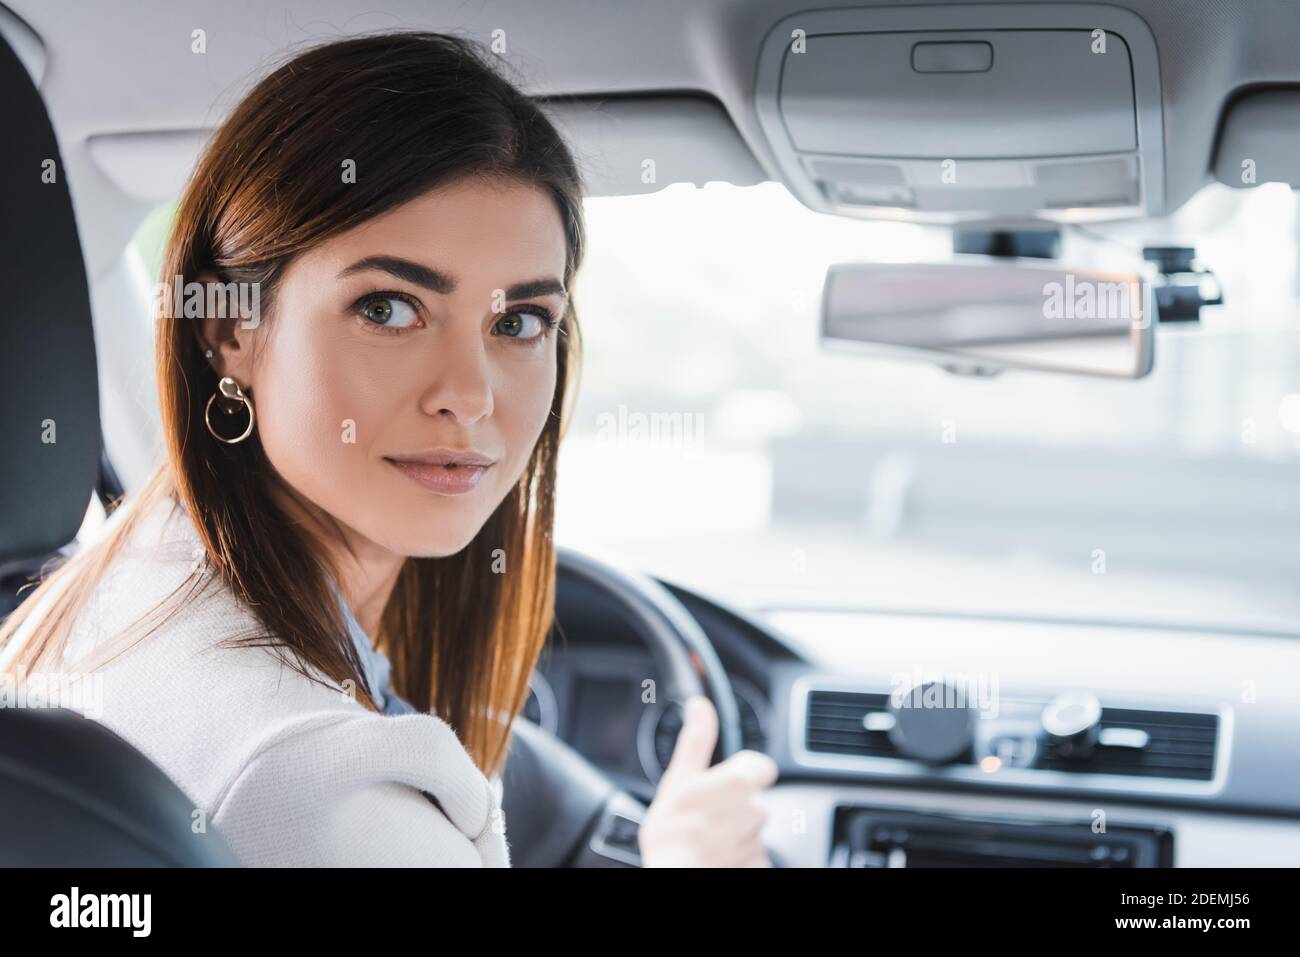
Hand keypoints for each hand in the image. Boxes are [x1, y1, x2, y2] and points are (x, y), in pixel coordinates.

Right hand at [638, 694, 778, 866]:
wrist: (675, 877)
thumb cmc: (673, 832)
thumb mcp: (677, 778)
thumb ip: (696, 740)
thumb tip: (700, 706)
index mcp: (740, 781)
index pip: (759, 765)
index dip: (743, 771)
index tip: (724, 781)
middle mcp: (757, 809)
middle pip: (752, 797)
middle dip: (732, 804)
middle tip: (705, 813)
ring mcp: (759, 840)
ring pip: (750, 826)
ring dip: (733, 829)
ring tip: (706, 837)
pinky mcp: (759, 864)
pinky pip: (752, 853)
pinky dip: (738, 854)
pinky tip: (716, 854)